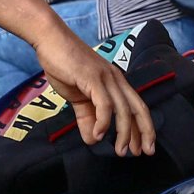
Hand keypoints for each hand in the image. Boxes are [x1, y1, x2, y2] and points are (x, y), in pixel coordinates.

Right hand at [33, 28, 155, 155]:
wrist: (50, 40)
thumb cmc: (62, 65)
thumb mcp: (76, 96)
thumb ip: (86, 117)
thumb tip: (93, 139)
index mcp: (115, 82)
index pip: (136, 108)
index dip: (143, 129)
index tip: (144, 148)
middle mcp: (116, 79)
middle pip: (138, 109)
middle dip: (144, 133)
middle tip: (141, 153)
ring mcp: (106, 78)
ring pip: (123, 109)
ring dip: (123, 133)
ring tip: (119, 150)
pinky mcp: (93, 78)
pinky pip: (104, 104)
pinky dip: (104, 122)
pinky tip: (98, 135)